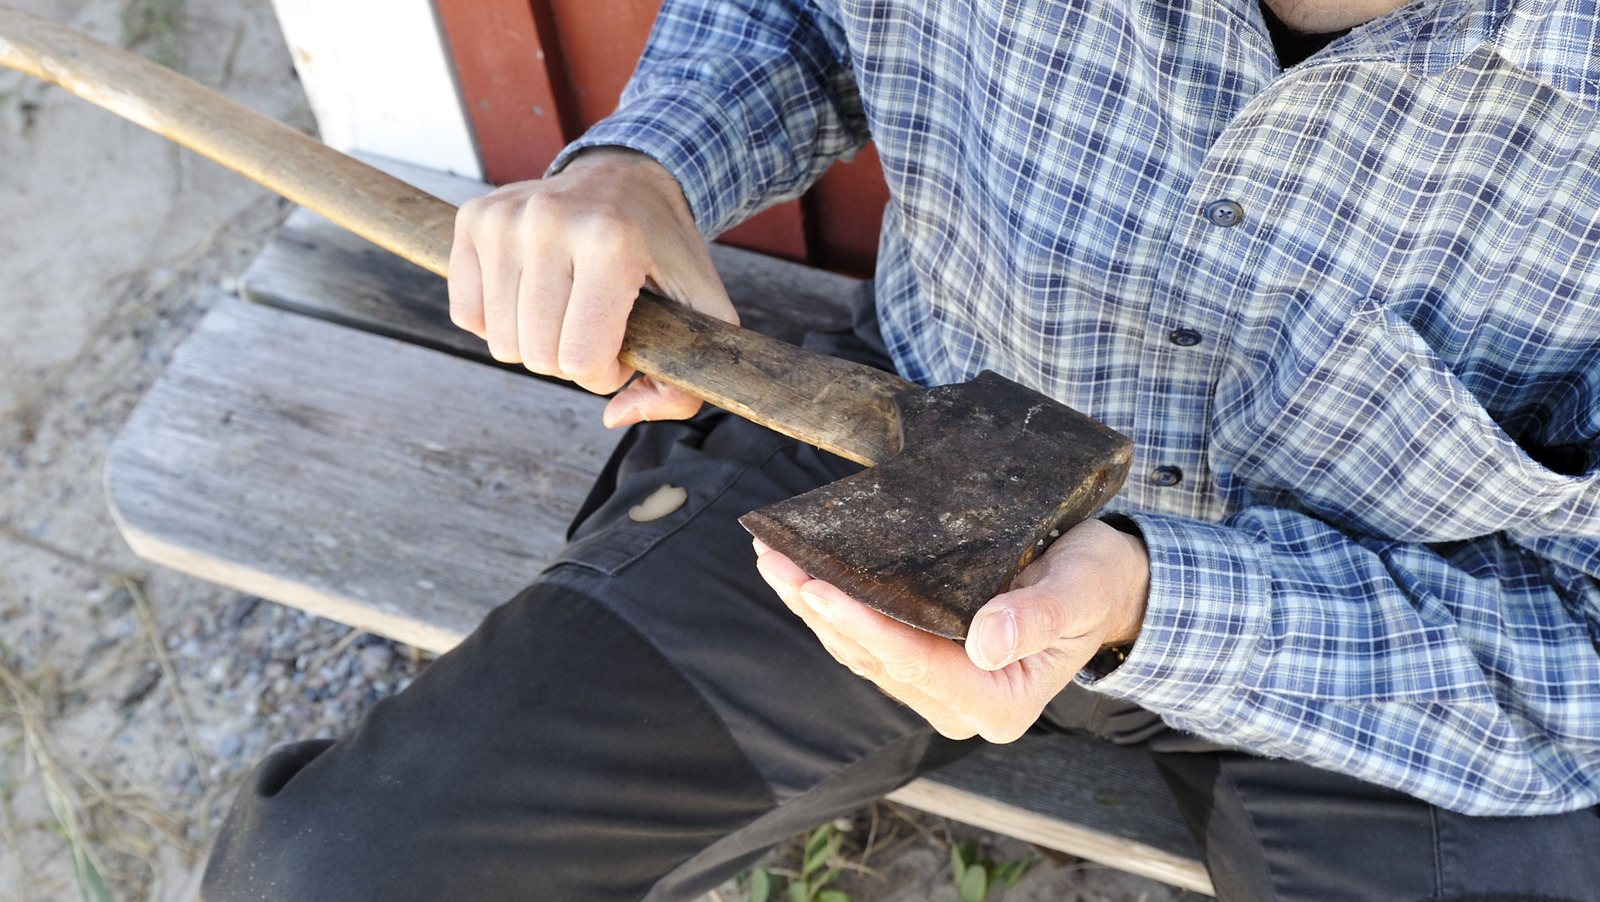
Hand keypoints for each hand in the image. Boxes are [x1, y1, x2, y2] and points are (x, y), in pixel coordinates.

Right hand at [448, 147, 736, 426]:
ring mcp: (504, 218)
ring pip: (500, 342)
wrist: (627, 177)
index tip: (624, 347)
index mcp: (609, 241)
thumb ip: (681, 386)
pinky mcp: (473, 218)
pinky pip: (468, 315)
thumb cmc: (663, 250)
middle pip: (536, 355)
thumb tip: (615, 415)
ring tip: (569, 309)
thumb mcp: (703, 312)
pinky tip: (533, 295)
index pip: (579, 359)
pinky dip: (501, 321)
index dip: (605, 374)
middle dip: (571, 361)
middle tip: (597, 327)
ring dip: (537, 343)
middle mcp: (549, 222)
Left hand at [754, 518, 1149, 741]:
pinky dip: (834, 611)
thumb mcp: (1079, 591)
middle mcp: (962, 709)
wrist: (1103, 585)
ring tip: (773, 559)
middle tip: (773, 558)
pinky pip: (869, 644)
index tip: (817, 588)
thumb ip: (1036, 618)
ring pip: (861, 654)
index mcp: (1000, 702)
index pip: (917, 663)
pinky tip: (803, 578)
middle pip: (876, 659)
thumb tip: (983, 643)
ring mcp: (939, 693)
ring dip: (814, 608)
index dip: (864, 626)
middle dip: (820, 609)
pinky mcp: (925, 671)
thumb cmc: (1095, 582)